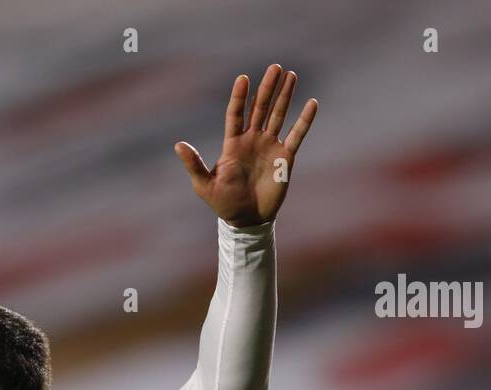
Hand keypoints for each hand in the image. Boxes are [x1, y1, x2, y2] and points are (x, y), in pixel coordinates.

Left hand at [174, 64, 316, 226]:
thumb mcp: (204, 185)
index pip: (236, 114)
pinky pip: (297, 135)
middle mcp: (252, 140)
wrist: (246, 220)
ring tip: (290, 74)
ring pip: (278, 115)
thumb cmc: (223, 203)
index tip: (243, 77)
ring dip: (285, 96)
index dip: (239, 96)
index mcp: (233, 144)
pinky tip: (312, 103)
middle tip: (274, 67)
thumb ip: (194, 164)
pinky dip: (305, 120)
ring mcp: (269, 146)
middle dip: (267, 88)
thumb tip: (178, 145)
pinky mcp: (285, 157)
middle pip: (260, 108)